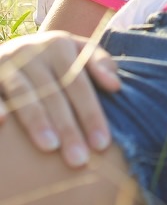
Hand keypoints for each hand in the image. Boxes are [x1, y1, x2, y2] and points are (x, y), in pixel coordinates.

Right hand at [0, 31, 119, 165]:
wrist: (11, 51)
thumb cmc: (51, 60)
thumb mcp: (75, 51)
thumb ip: (98, 63)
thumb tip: (117, 85)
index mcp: (60, 45)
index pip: (79, 83)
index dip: (91, 113)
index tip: (102, 144)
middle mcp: (33, 51)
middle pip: (54, 92)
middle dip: (68, 126)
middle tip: (79, 159)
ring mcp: (8, 62)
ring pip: (24, 93)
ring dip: (37, 120)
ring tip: (50, 148)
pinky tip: (3, 124)